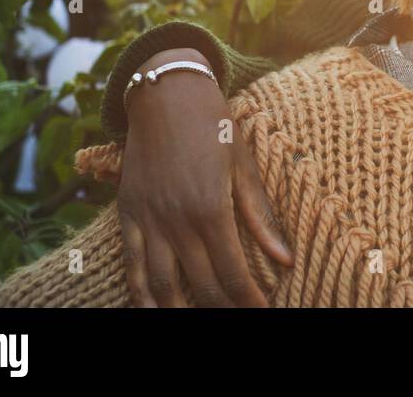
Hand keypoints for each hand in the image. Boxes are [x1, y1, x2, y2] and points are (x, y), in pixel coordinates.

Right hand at [116, 47, 293, 306]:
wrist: (166, 93)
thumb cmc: (214, 123)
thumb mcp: (243, 163)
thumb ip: (260, 215)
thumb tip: (285, 259)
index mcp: (211, 207)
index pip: (232, 272)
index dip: (248, 299)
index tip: (262, 311)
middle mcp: (177, 219)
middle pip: (200, 284)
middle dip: (221, 307)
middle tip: (238, 317)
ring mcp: (149, 218)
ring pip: (162, 282)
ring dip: (180, 309)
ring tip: (197, 320)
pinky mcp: (128, 211)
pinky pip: (131, 262)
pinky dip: (139, 292)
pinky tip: (152, 309)